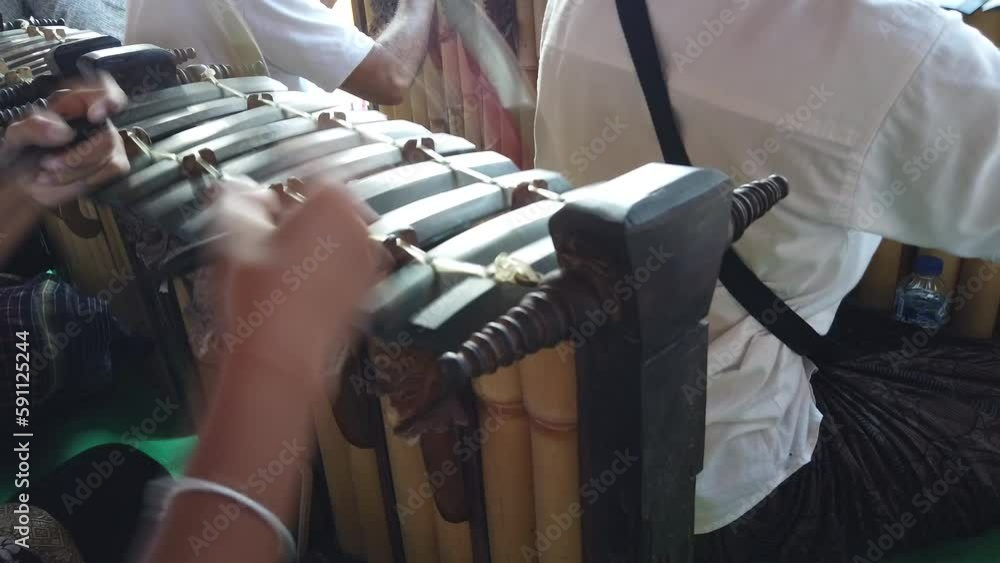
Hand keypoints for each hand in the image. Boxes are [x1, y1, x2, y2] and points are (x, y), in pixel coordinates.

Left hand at [0, 72, 127, 206]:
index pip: (104, 88)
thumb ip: (34, 127)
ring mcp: (108, 143)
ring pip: (109, 155)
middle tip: (48, 164)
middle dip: (78, 155)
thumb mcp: (17, 135)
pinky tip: (66, 180)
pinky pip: (112, 170)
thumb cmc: (23, 152)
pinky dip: (86, 178)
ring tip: (47, 173)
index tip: (94, 115)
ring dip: (75, 169)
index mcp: (73, 103)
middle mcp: (96, 120)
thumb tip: (65, 132)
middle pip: (107, 134)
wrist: (23, 181)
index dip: (107, 98)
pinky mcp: (113, 165)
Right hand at [210, 177, 384, 390]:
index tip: (274, 178)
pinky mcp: (368, 290)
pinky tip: (295, 286)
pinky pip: (342, 266)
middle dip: (299, 211)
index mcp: (334, 200)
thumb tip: (244, 190)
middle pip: (325, 204)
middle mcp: (361, 226)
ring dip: (312, 239)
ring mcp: (369, 260)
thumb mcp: (236, 236)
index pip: (311, 168)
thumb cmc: (260, 297)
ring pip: (334, 236)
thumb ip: (239, 199)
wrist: (282, 359)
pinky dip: (323, 268)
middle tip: (267, 230)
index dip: (286, 176)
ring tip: (278, 263)